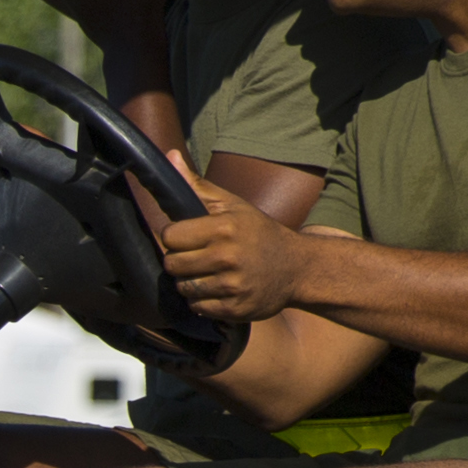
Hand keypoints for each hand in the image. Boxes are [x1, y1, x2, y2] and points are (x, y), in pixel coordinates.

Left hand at [157, 155, 307, 322]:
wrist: (297, 267)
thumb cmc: (258, 231)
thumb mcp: (232, 204)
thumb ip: (197, 185)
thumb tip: (170, 157)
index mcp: (223, 228)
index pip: (170, 236)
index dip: (174, 237)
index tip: (186, 237)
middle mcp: (227, 257)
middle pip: (172, 265)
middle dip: (179, 261)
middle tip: (196, 256)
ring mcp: (232, 286)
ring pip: (183, 288)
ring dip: (190, 282)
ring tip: (207, 273)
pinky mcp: (235, 309)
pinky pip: (198, 308)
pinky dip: (202, 301)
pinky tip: (217, 289)